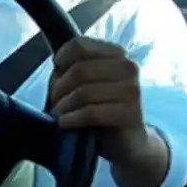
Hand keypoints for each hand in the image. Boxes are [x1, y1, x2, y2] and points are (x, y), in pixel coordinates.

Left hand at [48, 36, 148, 163]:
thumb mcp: (83, 82)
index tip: (56, 70)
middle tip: (54, 102)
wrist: (124, 141)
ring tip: (59, 114)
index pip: (80, 45)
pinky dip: (72, 118)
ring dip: (63, 106)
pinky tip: (65, 123)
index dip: (62, 57)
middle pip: (79, 70)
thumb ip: (72, 68)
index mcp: (116, 54)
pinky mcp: (131, 114)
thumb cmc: (98, 107)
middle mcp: (128, 68)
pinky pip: (91, 112)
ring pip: (83, 92)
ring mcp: (132, 90)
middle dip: (59, 88)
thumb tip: (57, 65)